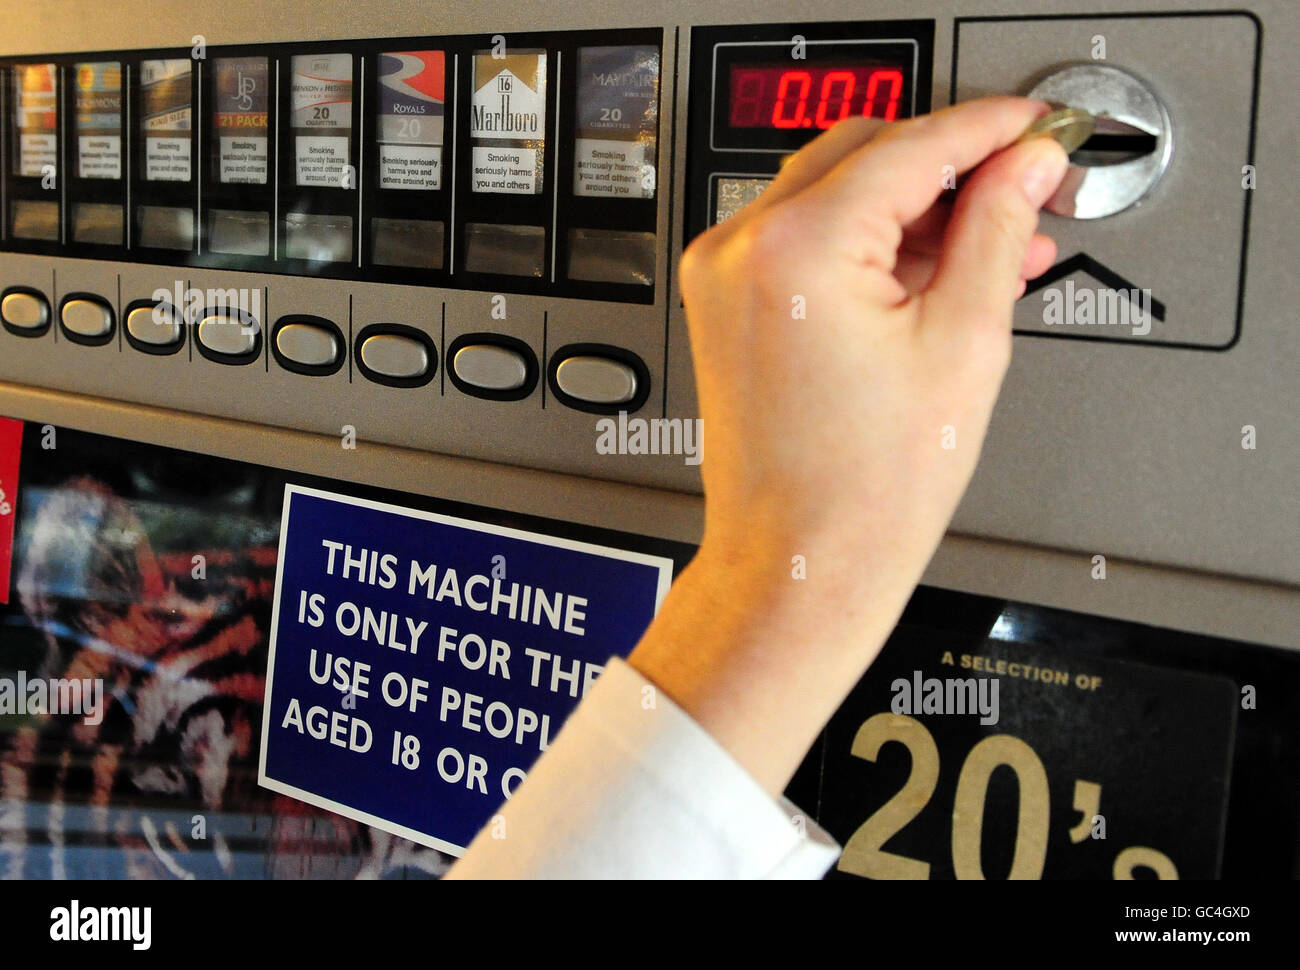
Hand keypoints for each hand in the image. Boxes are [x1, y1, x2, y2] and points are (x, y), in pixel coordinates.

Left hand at [630, 97, 1069, 793]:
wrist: (798, 565)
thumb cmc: (862, 493)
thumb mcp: (963, 344)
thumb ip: (997, 230)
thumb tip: (1024, 167)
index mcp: (799, 245)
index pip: (915, 142)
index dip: (992, 129)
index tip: (1037, 129)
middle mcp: (743, 247)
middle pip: (867, 152)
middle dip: (950, 167)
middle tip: (1021, 193)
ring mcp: (723, 276)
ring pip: (834, 191)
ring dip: (911, 207)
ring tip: (989, 250)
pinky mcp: (723, 305)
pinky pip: (803, 238)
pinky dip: (865, 244)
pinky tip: (927, 275)